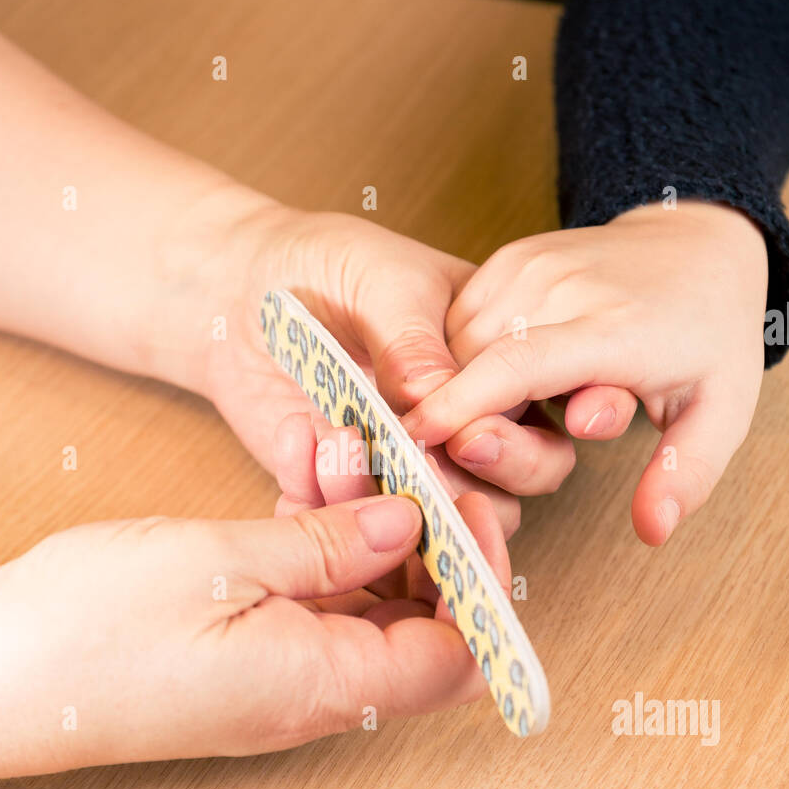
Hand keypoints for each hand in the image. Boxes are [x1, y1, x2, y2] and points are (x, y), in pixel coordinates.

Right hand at [0, 471, 506, 784]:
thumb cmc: (85, 632)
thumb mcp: (218, 561)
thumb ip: (326, 547)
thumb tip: (409, 523)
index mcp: (325, 685)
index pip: (461, 654)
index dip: (482, 584)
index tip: (468, 507)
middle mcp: (313, 697)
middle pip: (423, 632)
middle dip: (430, 550)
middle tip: (406, 473)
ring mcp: (276, 684)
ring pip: (368, 615)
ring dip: (372, 545)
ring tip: (346, 473)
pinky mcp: (242, 664)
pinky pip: (314, 614)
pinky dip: (323, 558)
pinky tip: (299, 504)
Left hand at [154, 202, 576, 535]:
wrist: (238, 287)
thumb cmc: (325, 262)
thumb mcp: (379, 277)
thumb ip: (414, 336)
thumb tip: (444, 392)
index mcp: (499, 365)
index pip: (550, 417)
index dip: (537, 436)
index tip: (480, 427)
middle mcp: (468, 422)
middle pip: (519, 487)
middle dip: (479, 480)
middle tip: (425, 454)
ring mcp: (413, 464)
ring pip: (442, 523)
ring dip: (395, 495)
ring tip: (338, 440)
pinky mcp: (352, 492)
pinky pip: (355, 526)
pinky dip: (325, 494)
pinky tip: (297, 440)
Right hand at [402, 201, 768, 543]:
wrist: (698, 245)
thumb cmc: (708, 335)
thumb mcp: (721, 412)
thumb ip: (686, 474)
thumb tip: (652, 530)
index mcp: (615, 329)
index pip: (520, 365)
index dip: (464, 404)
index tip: (419, 439)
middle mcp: (563, 287)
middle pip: (476, 367)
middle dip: (473, 419)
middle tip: (509, 444)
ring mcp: (529, 266)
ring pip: (457, 346)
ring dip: (467, 390)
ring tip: (526, 407)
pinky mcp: (506, 259)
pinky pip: (459, 322)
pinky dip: (464, 359)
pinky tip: (508, 373)